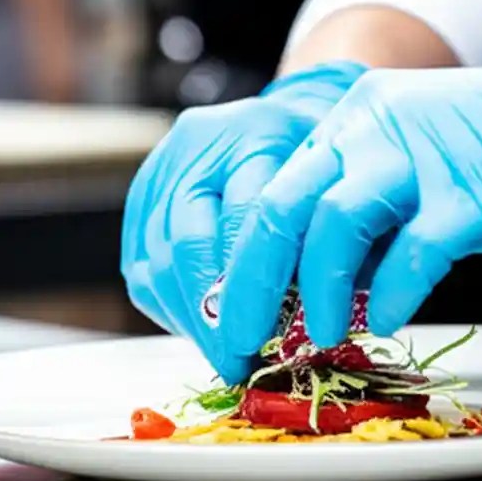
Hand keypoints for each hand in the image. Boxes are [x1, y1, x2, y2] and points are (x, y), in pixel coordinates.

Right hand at [120, 61, 365, 381]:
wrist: (286, 116)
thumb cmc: (321, 160)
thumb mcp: (341, 186)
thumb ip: (329, 240)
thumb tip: (321, 313)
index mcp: (257, 136)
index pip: (244, 222)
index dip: (250, 290)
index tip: (259, 342)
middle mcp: (198, 147)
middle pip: (189, 246)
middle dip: (211, 317)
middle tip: (234, 364)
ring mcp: (160, 170)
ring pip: (158, 263)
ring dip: (189, 320)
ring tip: (221, 355)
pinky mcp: (140, 198)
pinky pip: (142, 269)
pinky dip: (171, 307)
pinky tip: (202, 329)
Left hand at [218, 26, 481, 360]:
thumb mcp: (428, 159)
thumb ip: (375, 207)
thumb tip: (331, 281)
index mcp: (362, 116)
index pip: (275, 184)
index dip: (244, 253)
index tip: (236, 306)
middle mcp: (378, 126)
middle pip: (279, 204)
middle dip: (246, 282)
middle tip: (237, 338)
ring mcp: (426, 158)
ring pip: (329, 223)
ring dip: (314, 291)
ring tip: (316, 334)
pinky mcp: (475, 196)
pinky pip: (410, 253)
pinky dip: (392, 295)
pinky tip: (393, 319)